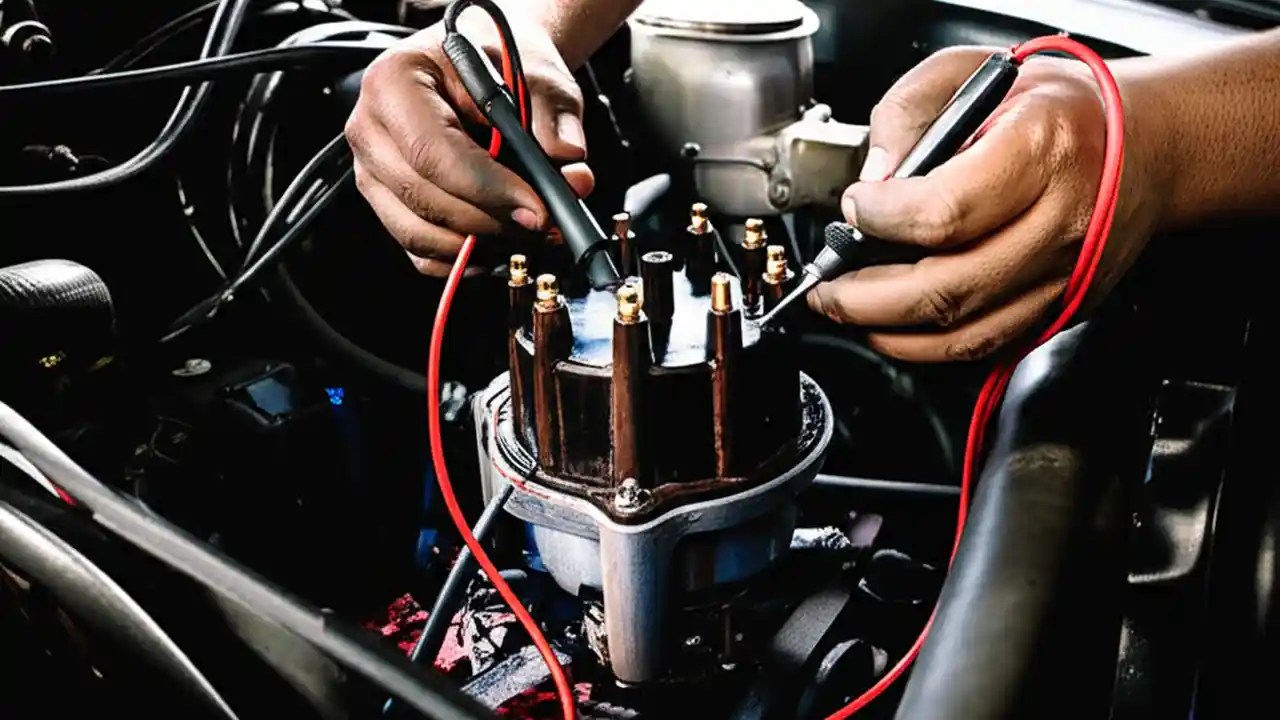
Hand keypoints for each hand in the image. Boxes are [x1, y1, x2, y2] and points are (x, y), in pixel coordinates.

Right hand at [344, 7, 593, 275]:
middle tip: (540, 224)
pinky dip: (458, 258)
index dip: (489, 190)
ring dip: (477, 244)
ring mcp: (371, 170)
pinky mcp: (385, 202)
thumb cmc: (498, 64)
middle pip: (424, 198)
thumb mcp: (535, 76)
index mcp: (394, 82)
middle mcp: (370, 128)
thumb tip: (571, 170)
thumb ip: (555, 121)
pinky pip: (417, 249)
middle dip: (490, 222)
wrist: (481, 66)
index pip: (434, 152)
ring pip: (418, 231)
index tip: (536, 209)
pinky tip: (494, 245)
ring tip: (524, 231)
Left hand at [807, 47, 1162, 361]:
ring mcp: (1065, 276)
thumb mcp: (977, 73)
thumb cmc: (1062, 109)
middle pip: (945, 288)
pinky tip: (896, 326)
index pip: (942, 211)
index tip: (854, 208)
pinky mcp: (1062, 308)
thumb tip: (872, 175)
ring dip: (890, 332)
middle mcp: (1060, 222)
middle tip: (826, 287)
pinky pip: (987, 346)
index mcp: (1043, 151)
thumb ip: (910, 111)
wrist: (1145, 146)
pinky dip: (930, 347)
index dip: (880, 219)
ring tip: (849, 310)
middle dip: (865, 297)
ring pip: (963, 333)